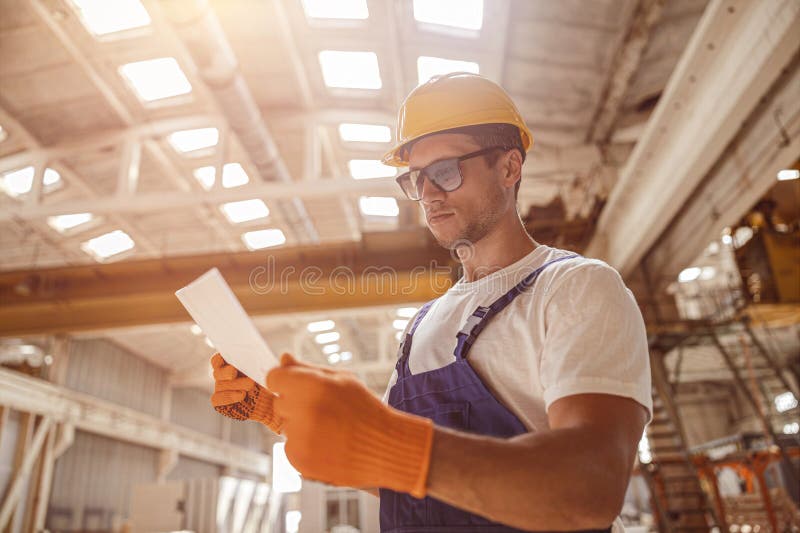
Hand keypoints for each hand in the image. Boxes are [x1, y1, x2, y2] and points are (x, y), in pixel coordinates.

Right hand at [210, 353, 282, 433]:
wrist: (274, 407)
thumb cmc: (273, 386)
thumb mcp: (280, 374)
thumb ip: (284, 365)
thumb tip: (286, 356)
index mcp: (234, 364)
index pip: (219, 358)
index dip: (219, 356)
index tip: (224, 356)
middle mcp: (225, 377)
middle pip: (217, 371)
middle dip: (225, 371)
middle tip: (235, 371)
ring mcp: (224, 391)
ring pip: (220, 385)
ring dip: (234, 384)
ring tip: (250, 385)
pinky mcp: (224, 404)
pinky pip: (217, 400)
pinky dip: (228, 397)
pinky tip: (241, 395)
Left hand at [267, 354, 432, 496]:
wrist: (386, 449)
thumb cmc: (365, 409)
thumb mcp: (342, 380)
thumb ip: (307, 369)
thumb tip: (283, 358)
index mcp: (313, 387)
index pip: (274, 378)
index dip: (286, 381)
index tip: (298, 387)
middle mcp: (303, 412)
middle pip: (279, 403)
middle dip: (296, 404)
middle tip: (324, 410)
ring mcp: (300, 439)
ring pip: (285, 426)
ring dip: (300, 426)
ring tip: (330, 430)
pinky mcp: (300, 461)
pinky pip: (290, 447)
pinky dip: (303, 446)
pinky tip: (327, 445)